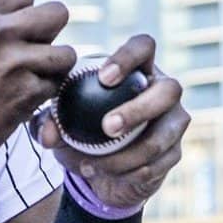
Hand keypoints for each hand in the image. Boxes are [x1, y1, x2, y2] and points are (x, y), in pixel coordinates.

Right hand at [0, 0, 76, 187]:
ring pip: (65, 54)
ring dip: (54, 66)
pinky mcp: (26, 95)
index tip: (17, 30)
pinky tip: (23, 99)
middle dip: (51, 31)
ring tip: (34, 76)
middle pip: (56, 14)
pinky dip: (43, 94)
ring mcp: (15, 64)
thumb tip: (9, 19)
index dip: (24, 15)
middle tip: (37, 48)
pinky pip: (54, 86)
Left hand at [35, 34, 189, 210]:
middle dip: (139, 109)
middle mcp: (164, 91)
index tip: (103, 78)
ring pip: (164, 134)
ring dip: (128, 153)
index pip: (144, 47)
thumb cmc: (83, 132)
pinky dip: (127, 173)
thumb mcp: (61, 125)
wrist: (101, 172)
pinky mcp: (174, 153)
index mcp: (138, 69)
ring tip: (92, 163)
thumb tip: (48, 133)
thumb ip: (49, 123)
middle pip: (169, 90)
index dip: (128, 58)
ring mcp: (174, 122)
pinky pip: (157, 164)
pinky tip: (102, 175)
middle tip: (108, 127)